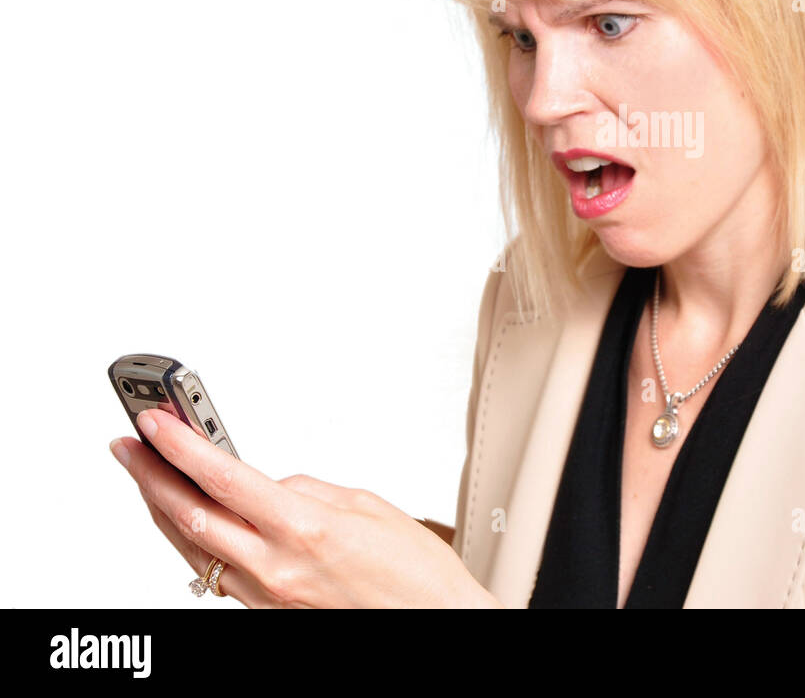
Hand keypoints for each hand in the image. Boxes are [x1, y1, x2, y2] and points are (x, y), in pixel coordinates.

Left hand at [109, 408, 501, 607]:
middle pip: (189, 515)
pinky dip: (190, 541)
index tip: (155, 421)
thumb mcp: (366, 505)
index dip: (180, 446)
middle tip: (130, 444)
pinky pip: (213, 573)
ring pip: (190, 548)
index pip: (222, 479)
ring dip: (161, 507)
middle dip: (150, 474)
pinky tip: (186, 521)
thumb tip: (268, 482)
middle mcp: (275, 568)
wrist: (434, 624)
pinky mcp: (265, 613)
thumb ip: (307, 489)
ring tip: (146, 475)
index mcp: (304, 530)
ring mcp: (265, 596)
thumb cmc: (414, 572)